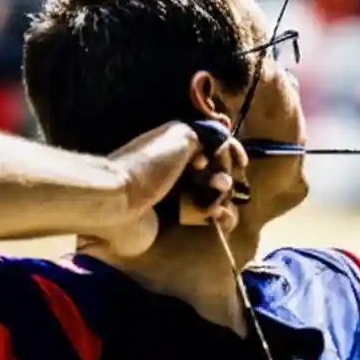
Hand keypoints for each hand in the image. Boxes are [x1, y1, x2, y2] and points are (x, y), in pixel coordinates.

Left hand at [109, 120, 247, 224]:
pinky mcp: (181, 224)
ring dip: (224, 199)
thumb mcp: (181, 136)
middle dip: (226, 178)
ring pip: (219, 198)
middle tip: (216, 183)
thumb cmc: (149, 165)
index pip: (216, 149)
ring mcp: (182, 199)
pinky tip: (216, 217)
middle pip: (219, 174)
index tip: (240, 162)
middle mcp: (181, 172)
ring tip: (213, 204)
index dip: (230, 154)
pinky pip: (213, 221)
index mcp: (180, 149)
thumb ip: (209, 135)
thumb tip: (224, 146)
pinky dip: (222, 218)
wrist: (119, 202)